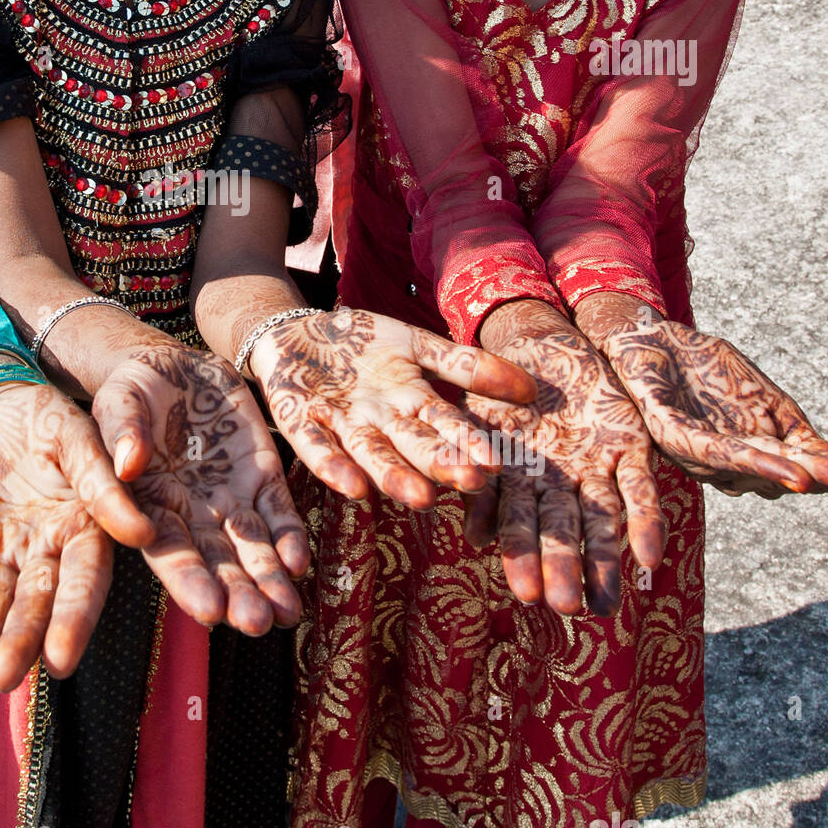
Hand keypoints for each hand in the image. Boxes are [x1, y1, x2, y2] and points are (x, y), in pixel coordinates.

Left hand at [0, 379, 153, 691]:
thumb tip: (143, 534)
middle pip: (35, 603)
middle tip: (2, 679)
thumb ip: (101, 485)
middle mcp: (46, 549)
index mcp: (84, 528)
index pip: (83, 583)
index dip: (72, 621)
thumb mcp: (77, 439)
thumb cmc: (45, 414)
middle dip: (19, 641)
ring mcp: (3, 549)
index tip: (61, 661)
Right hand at [93, 344, 308, 635]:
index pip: (170, 552)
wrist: (172, 365)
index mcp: (150, 505)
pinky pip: (279, 511)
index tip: (209, 611)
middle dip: (239, 594)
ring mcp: (230, 497)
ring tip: (289, 612)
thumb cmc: (131, 390)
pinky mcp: (261, 474)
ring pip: (253, 548)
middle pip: (218, 562)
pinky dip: (290, 537)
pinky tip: (300, 562)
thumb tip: (129, 464)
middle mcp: (193, 513)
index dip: (189, 581)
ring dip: (270, 580)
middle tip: (258, 624)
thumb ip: (122, 433)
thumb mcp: (118, 404)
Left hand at [248, 307, 537, 509]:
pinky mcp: (299, 423)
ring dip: (393, 477)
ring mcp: (340, 426)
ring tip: (419, 498)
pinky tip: (350, 487)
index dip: (468, 445)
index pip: (446, 428)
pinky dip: (332, 467)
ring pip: (370, 455)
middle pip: (412, 447)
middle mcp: (381, 424)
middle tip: (467, 483)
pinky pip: (316, 448)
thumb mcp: (416, 344)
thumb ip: (466, 366)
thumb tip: (531, 391)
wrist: (297, 329)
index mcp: (412, 405)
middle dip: (439, 466)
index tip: (494, 465)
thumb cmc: (362, 342)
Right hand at [462, 329, 664, 616]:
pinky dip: (647, 524)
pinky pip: (641, 492)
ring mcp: (594, 469)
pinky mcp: (629, 449)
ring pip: (601, 522)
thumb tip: (469, 524)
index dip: (523, 556)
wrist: (544, 337)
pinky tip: (651, 559)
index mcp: (515, 476)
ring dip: (603, 562)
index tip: (525, 593)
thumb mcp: (475, 409)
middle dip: (562, 567)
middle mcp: (555, 481)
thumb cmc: (500, 372)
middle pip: (560, 530)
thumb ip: (465, 452)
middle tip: (564, 607)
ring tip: (604, 606)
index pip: (518, 524)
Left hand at [603, 321, 827, 496]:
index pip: (790, 465)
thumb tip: (823, 456)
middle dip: (814, 477)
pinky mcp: (673, 434)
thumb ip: (787, 421)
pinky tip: (789, 473)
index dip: (823, 471)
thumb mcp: (753, 390)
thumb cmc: (697, 364)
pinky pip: (718, 454)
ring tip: (819, 479)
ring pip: (749, 470)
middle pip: (774, 476)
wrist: (643, 335)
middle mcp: (719, 459)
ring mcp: (695, 449)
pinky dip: (757, 465)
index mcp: (742, 448)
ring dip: (788, 474)